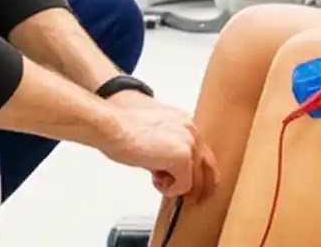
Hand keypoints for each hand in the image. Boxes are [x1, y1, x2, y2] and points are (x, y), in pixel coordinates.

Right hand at [101, 100, 219, 202]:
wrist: (112, 126)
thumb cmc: (121, 128)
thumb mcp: (151, 135)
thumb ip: (165, 147)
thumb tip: (166, 166)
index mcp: (184, 122)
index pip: (202, 152)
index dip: (198, 173)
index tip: (191, 185)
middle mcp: (190, 130)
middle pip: (208, 166)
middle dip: (200, 187)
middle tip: (191, 199)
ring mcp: (188, 143)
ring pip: (197, 178)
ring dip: (179, 187)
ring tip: (160, 184)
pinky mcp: (182, 157)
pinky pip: (185, 185)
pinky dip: (171, 190)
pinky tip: (156, 182)